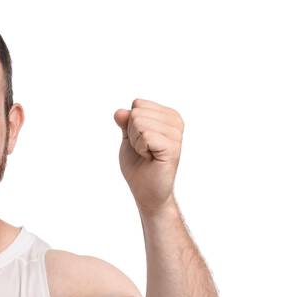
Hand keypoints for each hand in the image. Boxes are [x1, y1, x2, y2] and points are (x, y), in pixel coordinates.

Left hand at [113, 98, 183, 214]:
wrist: (146, 192)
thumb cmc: (139, 166)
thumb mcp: (128, 139)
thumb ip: (125, 122)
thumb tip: (119, 111)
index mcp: (168, 116)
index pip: (137, 104)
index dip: (130, 125)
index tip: (141, 141)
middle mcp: (175, 121)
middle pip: (137, 112)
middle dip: (132, 134)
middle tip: (143, 150)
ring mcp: (176, 133)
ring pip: (139, 122)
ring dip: (136, 143)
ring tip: (147, 155)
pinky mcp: (173, 146)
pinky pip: (145, 135)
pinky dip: (140, 149)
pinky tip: (150, 158)